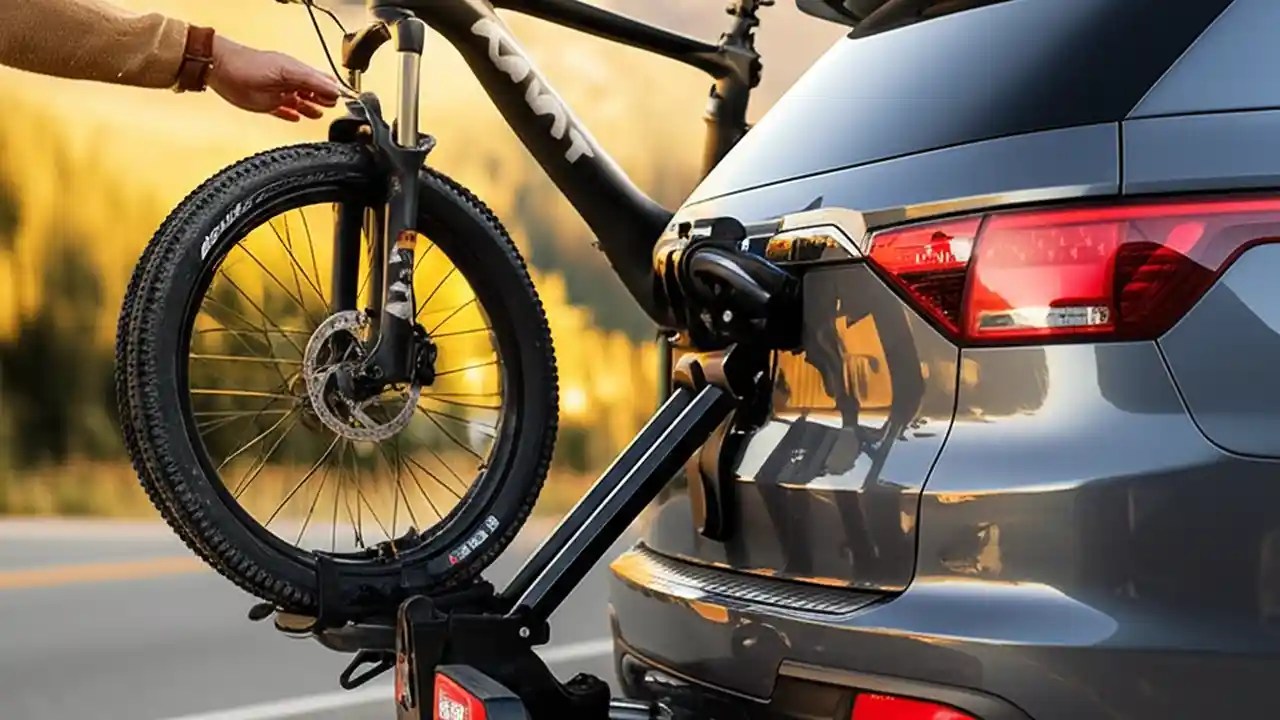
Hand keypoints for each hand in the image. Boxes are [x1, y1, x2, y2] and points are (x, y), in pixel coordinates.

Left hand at [207, 36, 343, 121]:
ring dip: (310, 108)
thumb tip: (334, 89)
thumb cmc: (250, 66)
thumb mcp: (287, 72)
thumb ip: (311, 82)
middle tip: (334, 106)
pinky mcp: (266, 103)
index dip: (333, 90)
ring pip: (300, 102)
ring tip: (319, 114)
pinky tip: (297, 118)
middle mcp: (289, 82)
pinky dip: (292, 114)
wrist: (220, 69)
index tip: (345, 99)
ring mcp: (278, 93)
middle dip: (324, 99)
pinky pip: (283, 111)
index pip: (322, 81)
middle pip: (313, 92)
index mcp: (297, 71)